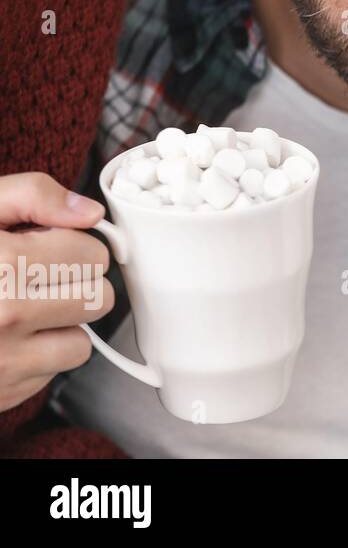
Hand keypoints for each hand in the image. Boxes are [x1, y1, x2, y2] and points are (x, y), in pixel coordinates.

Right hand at [0, 174, 114, 413]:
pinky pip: (52, 373)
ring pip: (81, 341)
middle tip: (38, 280)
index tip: (48, 249)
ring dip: (59, 326)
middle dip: (74, 285)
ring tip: (22, 310)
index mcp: (2, 263)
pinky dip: (37, 358)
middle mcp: (5, 314)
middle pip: (97, 298)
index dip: (73, 246)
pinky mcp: (1, 391)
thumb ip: (31, 195)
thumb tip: (89, 212)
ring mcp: (2, 361)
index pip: (92, 254)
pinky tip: (5, 341)